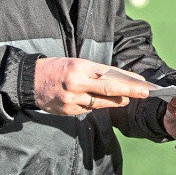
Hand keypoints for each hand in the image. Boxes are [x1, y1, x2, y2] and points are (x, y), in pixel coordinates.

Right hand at [34, 58, 151, 115]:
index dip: (127, 79)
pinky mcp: (68, 110)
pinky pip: (87, 109)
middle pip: (108, 89)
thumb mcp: (75, 63)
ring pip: (100, 103)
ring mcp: (72, 98)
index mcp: (80, 67)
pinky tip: (99, 102)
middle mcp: (77, 83)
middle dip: (129, 91)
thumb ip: (95, 73)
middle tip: (145, 93)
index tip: (142, 82)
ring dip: (116, 102)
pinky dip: (95, 105)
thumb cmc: (57, 68)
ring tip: (126, 100)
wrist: (30, 80)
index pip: (109, 73)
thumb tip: (117, 80)